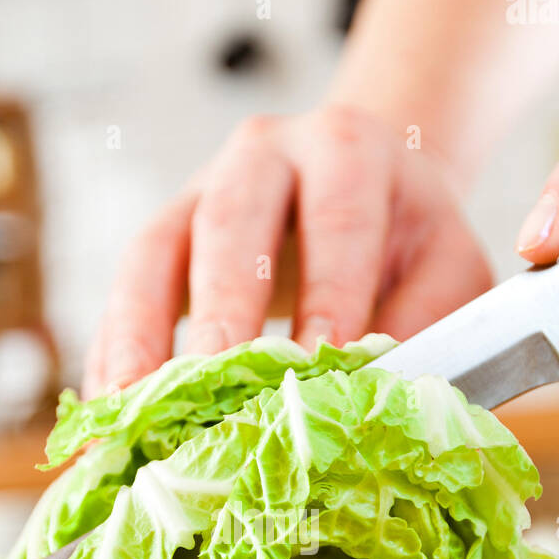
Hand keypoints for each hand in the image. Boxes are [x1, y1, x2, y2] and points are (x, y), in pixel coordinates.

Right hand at [84, 104, 490, 397]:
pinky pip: (124, 291)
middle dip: (223, 307)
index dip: (329, 292)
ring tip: (134, 404)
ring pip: (155, 251)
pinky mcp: (162, 238)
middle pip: (231, 222)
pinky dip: (113, 348)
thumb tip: (384, 397)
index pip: (336, 220)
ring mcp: (198, 192)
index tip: (322, 364)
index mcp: (347, 151)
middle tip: (216, 382)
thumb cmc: (406, 241)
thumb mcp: (447, 267)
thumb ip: (431, 322)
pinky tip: (110, 406)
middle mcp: (263, 156)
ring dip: (140, 331)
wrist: (364, 186)